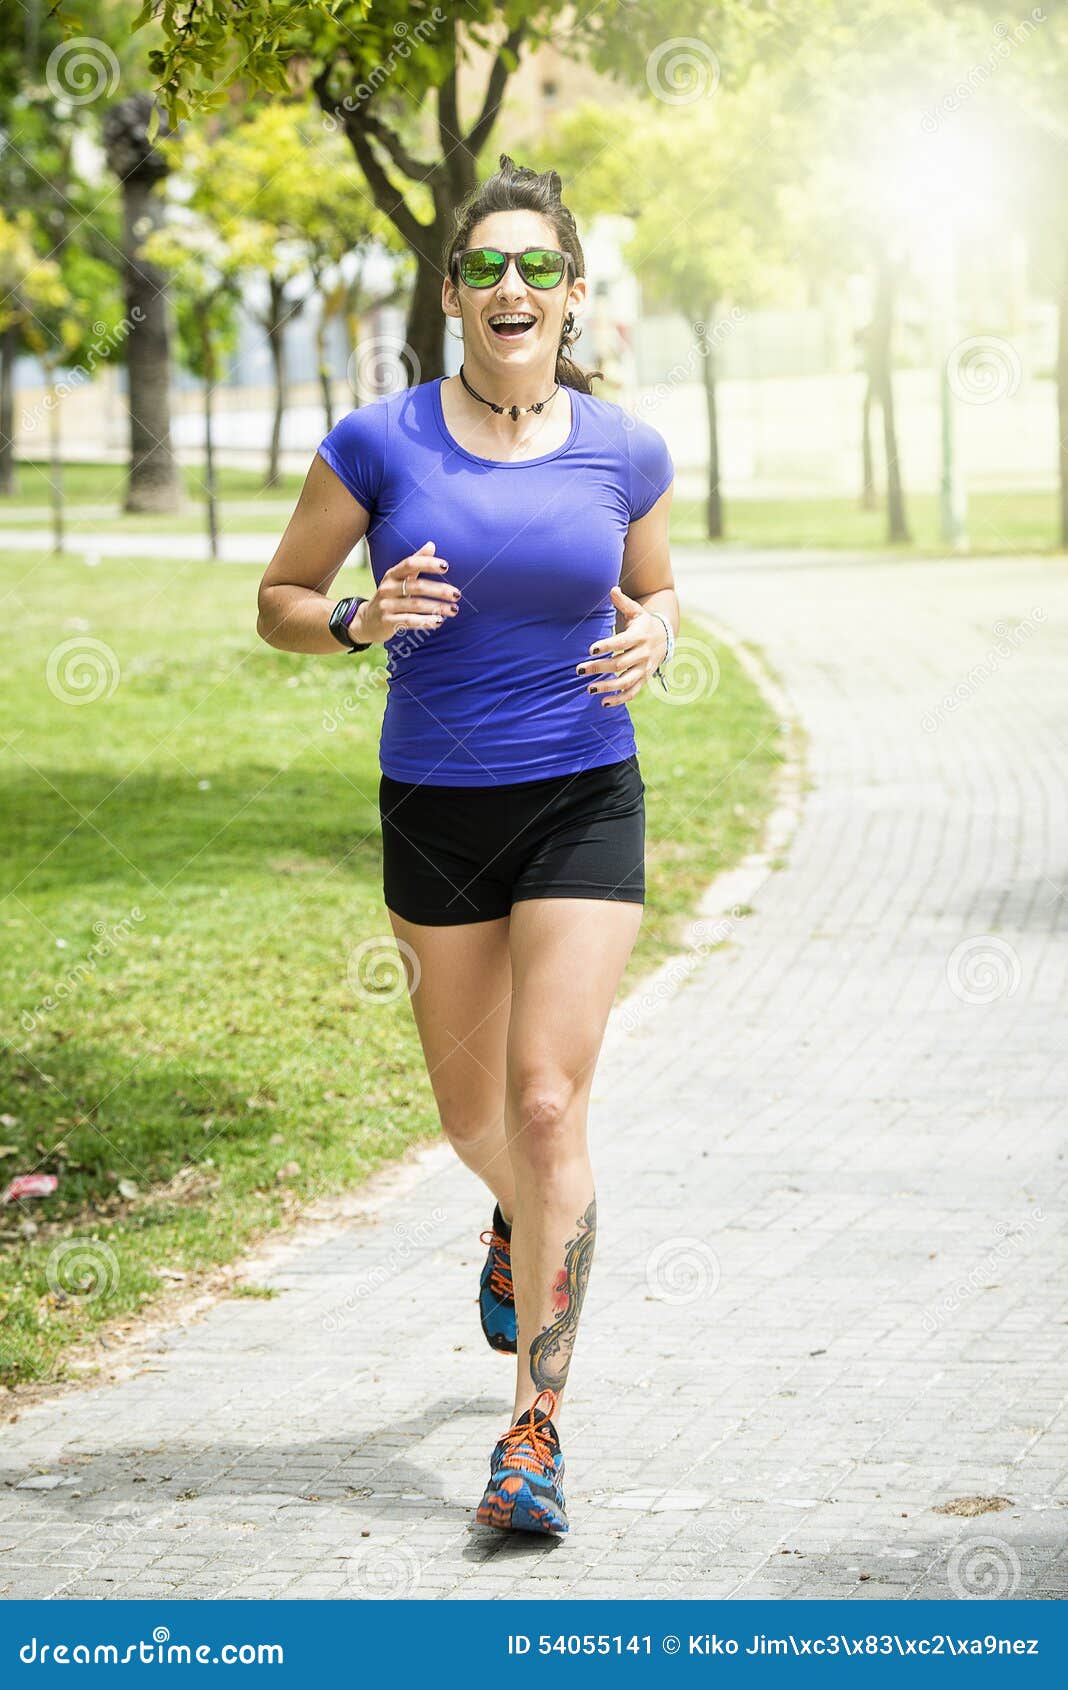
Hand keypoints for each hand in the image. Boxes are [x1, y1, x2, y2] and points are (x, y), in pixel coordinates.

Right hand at [352, 541, 460, 642]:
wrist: (368, 620)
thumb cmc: (391, 596)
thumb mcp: (399, 578)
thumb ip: (415, 562)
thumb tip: (431, 544)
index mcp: (393, 574)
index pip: (410, 564)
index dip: (428, 564)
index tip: (446, 567)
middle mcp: (388, 588)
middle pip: (417, 586)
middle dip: (439, 590)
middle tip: (457, 594)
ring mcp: (386, 605)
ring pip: (416, 605)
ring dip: (437, 607)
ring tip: (453, 610)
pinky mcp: (387, 622)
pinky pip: (409, 621)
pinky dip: (426, 621)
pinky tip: (439, 622)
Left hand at [575, 586, 668, 706]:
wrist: (664, 636)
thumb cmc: (643, 623)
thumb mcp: (636, 611)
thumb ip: (623, 602)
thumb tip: (612, 589)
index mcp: (639, 636)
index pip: (622, 642)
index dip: (607, 646)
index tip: (591, 650)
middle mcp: (643, 654)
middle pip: (620, 664)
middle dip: (599, 668)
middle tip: (580, 670)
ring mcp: (644, 669)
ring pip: (626, 681)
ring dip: (607, 687)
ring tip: (589, 689)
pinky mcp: (643, 679)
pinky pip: (632, 693)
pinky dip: (619, 700)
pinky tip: (603, 703)